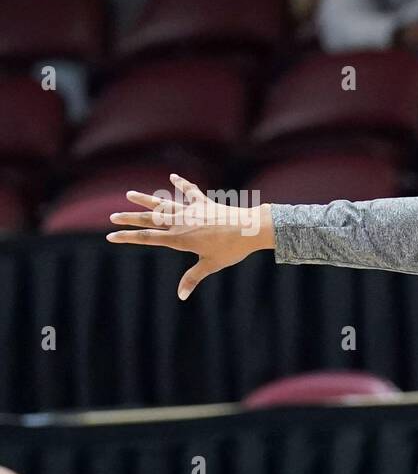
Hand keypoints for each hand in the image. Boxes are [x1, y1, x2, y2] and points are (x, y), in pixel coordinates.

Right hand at [106, 173, 273, 300]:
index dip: (128, 238)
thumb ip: (193, 278)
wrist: (250, 229)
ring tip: (129, 194)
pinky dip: (182, 184)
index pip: (147, 238)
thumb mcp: (211, 265)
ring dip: (146, 199)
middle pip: (150, 219)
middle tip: (112, 216)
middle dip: (129, 219)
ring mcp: (191, 211)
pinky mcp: (204, 203)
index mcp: (179, 239)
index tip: (111, 236)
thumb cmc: (232, 249)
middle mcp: (181, 223)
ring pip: (164, 204)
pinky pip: (190, 192)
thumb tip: (181, 296)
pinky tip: (173, 177)